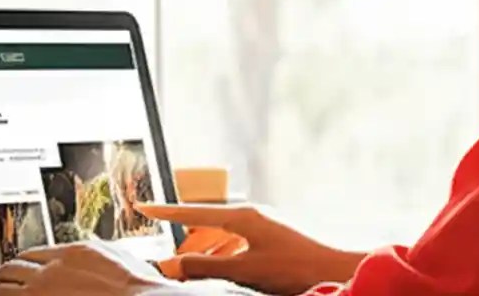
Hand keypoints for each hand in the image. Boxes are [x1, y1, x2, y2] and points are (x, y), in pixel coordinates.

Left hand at [0, 240, 181, 295]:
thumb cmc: (135, 286)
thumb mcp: (118, 258)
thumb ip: (99, 255)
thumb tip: (98, 254)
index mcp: (71, 253)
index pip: (33, 253)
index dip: (23, 262)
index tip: (20, 269)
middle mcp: (51, 271)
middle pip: (12, 267)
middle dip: (4, 275)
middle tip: (0, 281)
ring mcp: (41, 293)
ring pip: (3, 288)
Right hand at [138, 203, 367, 295]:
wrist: (335, 269)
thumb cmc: (293, 267)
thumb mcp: (244, 270)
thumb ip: (205, 268)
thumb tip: (171, 265)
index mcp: (242, 216)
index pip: (193, 211)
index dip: (166, 212)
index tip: (143, 207)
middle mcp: (251, 216)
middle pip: (206, 226)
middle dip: (185, 242)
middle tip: (167, 259)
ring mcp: (263, 227)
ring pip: (222, 238)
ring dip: (205, 253)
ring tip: (190, 269)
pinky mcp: (271, 240)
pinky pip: (237, 245)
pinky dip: (223, 258)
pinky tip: (221, 271)